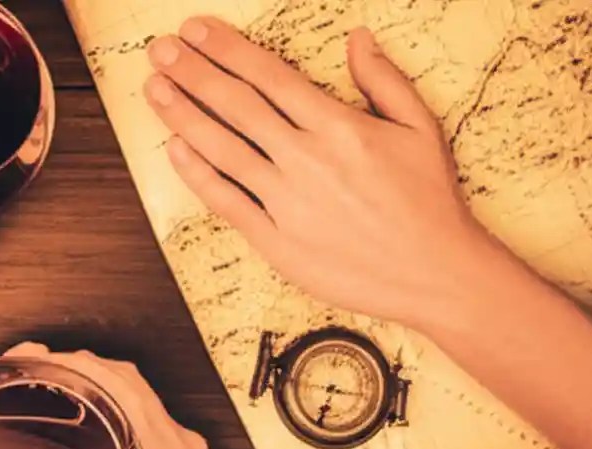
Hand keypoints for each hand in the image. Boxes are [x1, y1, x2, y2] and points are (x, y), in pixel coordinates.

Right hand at [0, 343, 272, 448]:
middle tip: (24, 371)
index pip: (100, 379)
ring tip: (53, 388)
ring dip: (93, 381)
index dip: (55, 362)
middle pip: (114, 374)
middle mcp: (168, 439)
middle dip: (64, 365)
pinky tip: (97, 431)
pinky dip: (118, 407)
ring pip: (135, 391)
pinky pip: (151, 416)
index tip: (21, 361)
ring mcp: (184, 447)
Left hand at [144, 19, 517, 328]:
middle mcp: (306, 160)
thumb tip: (356, 37)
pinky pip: (228, 201)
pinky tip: (175, 149)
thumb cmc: (430, 201)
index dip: (227, 50)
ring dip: (183, 116)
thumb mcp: (421, 128)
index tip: (196, 30)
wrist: (435, 274)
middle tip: (161, 50)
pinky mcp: (277, 242)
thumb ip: (383, 80)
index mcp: (339, 127)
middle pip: (237, 106)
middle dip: (193, 73)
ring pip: (223, 150)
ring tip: (155, 89)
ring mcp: (288, 202)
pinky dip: (199, 174)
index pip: (269, 77)